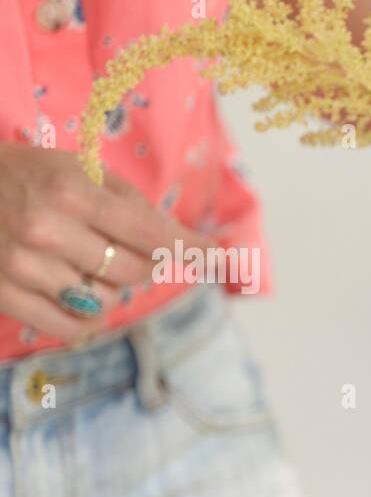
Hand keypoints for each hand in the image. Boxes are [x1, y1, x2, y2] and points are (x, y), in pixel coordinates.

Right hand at [0, 144, 212, 341]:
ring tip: (79, 264)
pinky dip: (83, 318)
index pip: (152, 234)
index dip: (191, 249)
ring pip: (105, 302)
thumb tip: (192, 242)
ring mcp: (23, 266)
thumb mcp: (75, 169)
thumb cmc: (23, 175)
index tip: (222, 259)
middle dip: (139, 263)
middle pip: (135, 272)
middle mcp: (48, 229)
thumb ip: (131, 203)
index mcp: (72, 191)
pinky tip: (72, 295)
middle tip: (113, 247)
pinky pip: (71, 327)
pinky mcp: (3, 294)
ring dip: (106, 289)